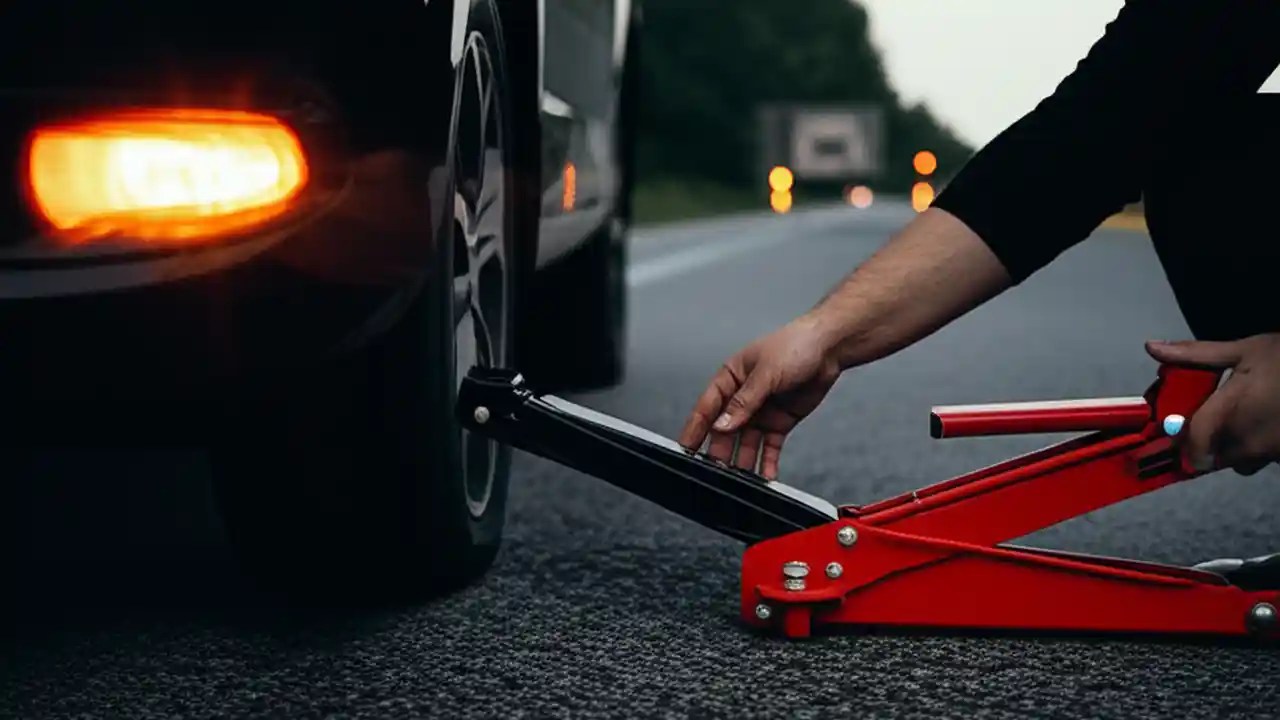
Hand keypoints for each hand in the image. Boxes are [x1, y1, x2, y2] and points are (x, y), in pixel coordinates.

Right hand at [678, 313, 842, 478]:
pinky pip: (769, 447)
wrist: (829, 348)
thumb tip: (721, 425)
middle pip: (724, 430)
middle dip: (719, 451)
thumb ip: (744, 401)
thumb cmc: (795, 345)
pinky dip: (767, 462)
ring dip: (742, 461)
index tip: (685, 449)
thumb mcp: (766, 372)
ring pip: (745, 443)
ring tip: (740, 480)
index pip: (707, 408)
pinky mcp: (779, 422)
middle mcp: (742, 398)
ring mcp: (760, 412)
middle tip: (714, 472)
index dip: (695, 429)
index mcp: (731, 378)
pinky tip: (765, 476)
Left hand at [1146, 333, 1279, 474]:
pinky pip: (1270, 459)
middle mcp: (1248, 438)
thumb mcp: (1243, 349)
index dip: (1184, 445)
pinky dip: (1267, 446)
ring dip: (1242, 447)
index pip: (1193, 443)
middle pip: (1216, 457)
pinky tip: (1272, 422)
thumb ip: (1195, 355)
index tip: (1182, 439)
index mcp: (1229, 411)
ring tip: (1254, 417)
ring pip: (1244, 462)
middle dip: (1214, 443)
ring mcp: (1273, 451)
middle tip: (1223, 419)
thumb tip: (1152, 347)